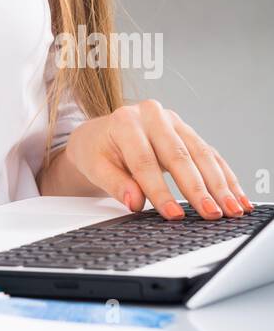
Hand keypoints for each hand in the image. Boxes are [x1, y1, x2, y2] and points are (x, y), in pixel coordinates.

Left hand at [65, 100, 253, 219]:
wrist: (100, 134)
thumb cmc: (97, 150)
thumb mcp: (95, 166)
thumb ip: (115, 184)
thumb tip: (134, 202)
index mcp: (125, 121)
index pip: (145, 161)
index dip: (159, 190)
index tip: (173, 214)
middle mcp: (152, 115)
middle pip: (178, 155)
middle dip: (197, 188)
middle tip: (210, 213)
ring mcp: (173, 122)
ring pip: (200, 153)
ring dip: (219, 184)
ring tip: (231, 209)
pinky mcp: (187, 132)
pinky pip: (209, 154)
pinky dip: (225, 177)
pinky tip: (236, 196)